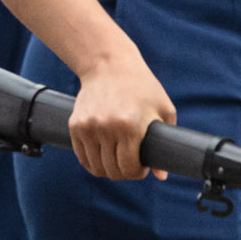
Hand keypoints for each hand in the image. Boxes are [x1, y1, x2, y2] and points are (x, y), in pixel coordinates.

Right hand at [67, 52, 174, 180]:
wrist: (109, 65)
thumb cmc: (141, 86)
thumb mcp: (163, 109)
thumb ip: (165, 142)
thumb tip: (161, 175)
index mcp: (130, 126)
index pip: (129, 167)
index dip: (138, 173)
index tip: (142, 167)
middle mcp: (107, 128)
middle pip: (112, 170)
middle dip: (124, 172)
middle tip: (130, 163)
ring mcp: (88, 127)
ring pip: (95, 167)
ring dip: (107, 169)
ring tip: (115, 160)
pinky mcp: (75, 125)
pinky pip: (81, 156)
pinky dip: (91, 161)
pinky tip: (101, 155)